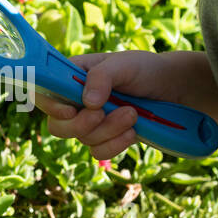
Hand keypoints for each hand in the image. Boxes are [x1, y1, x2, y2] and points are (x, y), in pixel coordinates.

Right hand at [34, 51, 184, 160]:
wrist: (173, 90)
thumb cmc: (146, 69)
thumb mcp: (125, 64)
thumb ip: (103, 77)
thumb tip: (87, 102)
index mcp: (72, 76)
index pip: (43, 93)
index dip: (50, 106)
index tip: (71, 110)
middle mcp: (76, 101)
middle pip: (57, 125)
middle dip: (81, 124)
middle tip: (103, 113)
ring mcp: (90, 122)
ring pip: (82, 139)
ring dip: (108, 131)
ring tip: (132, 114)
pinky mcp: (106, 139)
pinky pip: (98, 152)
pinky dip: (116, 145)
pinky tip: (133, 132)